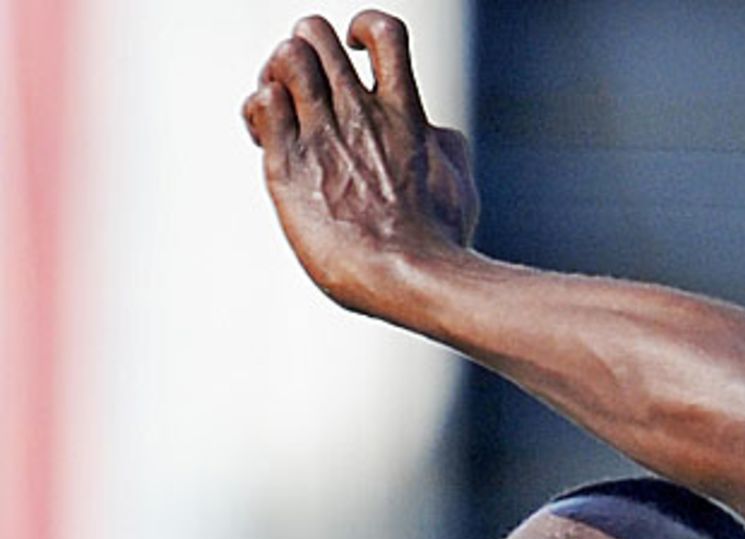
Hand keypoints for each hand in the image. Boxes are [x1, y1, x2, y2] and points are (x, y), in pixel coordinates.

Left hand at [242, 11, 477, 319]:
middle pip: (315, 33)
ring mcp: (323, 136)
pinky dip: (260, 110)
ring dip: (277, 76)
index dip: (362, 29)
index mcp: (404, 112)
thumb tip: (433, 133)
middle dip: (306, 52)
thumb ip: (442, 147)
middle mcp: (359, 114)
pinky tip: (269, 138)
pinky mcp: (289, 167)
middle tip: (308, 91)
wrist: (412, 276)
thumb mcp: (459, 185)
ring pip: (285, 57)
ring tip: (285, 109)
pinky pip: (262, 102)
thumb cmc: (440, 245)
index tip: (357, 55)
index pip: (382, 31)